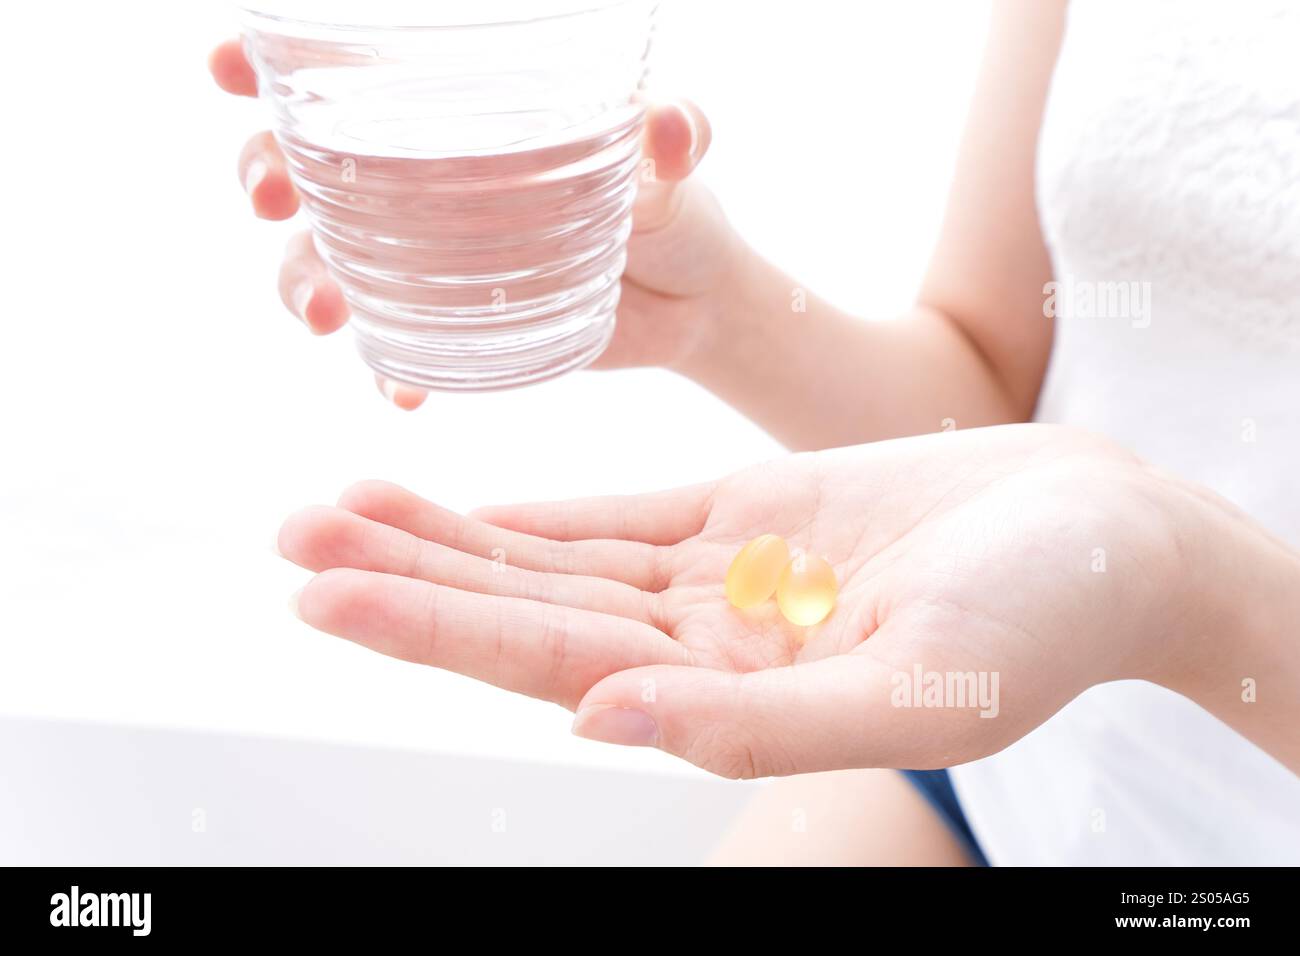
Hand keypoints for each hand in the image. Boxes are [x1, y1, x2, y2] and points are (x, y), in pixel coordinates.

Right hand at [208, 40, 733, 408]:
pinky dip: (388, 370)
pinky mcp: (453, 326)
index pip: (347, 82)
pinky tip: (401, 393)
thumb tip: (672, 127)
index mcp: (459, 121)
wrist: (694, 300)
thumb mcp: (673, 166)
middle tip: (269, 196)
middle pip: (305, 166)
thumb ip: (672, 136)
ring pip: (328, 262)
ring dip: (303, 282)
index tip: (229, 72)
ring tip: (321, 311)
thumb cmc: (673, 203)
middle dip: (264, 172)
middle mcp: (425, 184)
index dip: (273, 73)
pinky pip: (395, 349)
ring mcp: (430, 259)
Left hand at [275, 423, 1240, 778]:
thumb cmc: (1044, 621)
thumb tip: (603, 727)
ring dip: (447, 538)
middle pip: (524, 612)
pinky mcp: (745, 518)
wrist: (1108, 533)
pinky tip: (460, 508)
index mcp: (734, 701)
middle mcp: (704, 649)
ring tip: (339, 508)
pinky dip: (534, 515)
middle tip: (293, 539)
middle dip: (406, 578)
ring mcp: (718, 583)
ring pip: (552, 563)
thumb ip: (757, 723)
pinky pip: (618, 519)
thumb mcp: (919, 690)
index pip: (550, 666)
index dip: (433, 629)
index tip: (323, 594)